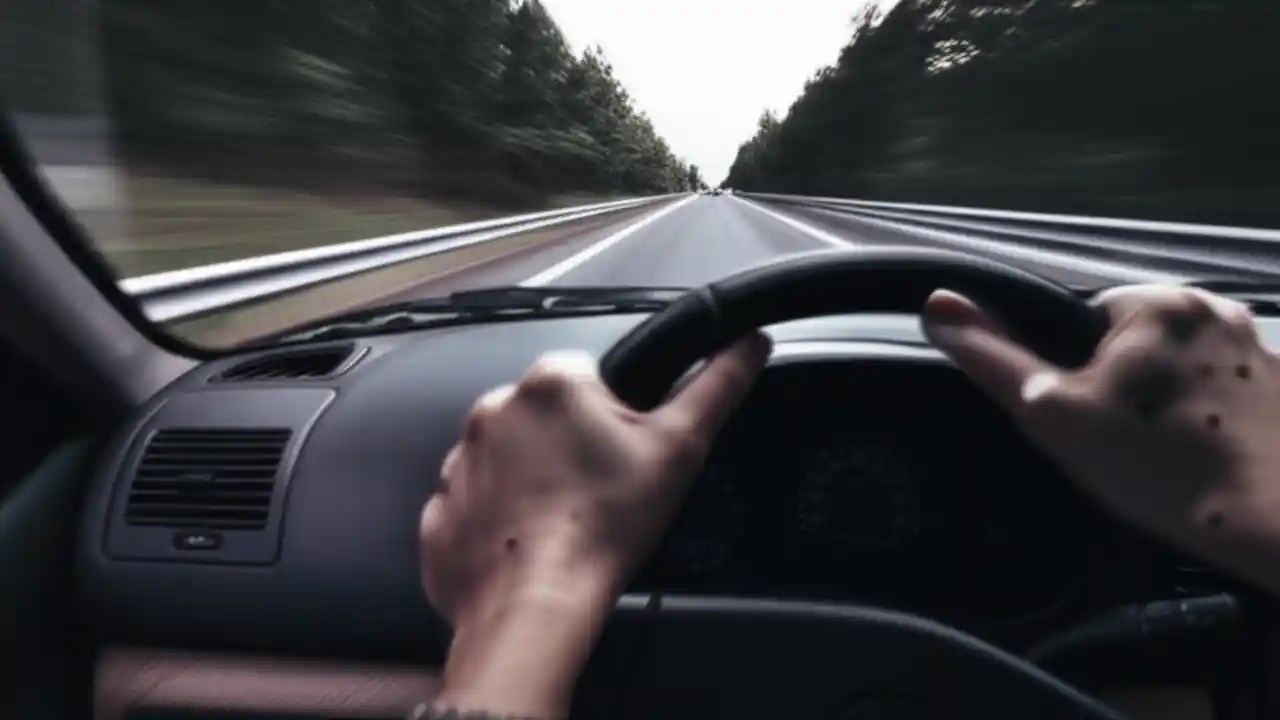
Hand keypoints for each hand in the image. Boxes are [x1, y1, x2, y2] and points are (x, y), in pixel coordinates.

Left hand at [419, 334, 769, 716]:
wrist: (536, 606)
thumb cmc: (605, 526)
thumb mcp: (680, 448)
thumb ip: (717, 386)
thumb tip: (749, 344)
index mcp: (552, 382)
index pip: (585, 374)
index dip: (611, 413)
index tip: (621, 452)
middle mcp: (492, 410)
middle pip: (542, 416)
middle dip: (567, 446)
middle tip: (598, 492)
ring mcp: (458, 462)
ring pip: (505, 460)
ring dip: (528, 481)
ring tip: (562, 523)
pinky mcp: (438, 512)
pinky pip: (472, 506)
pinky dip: (496, 522)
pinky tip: (527, 546)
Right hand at [923, 286, 1279, 592]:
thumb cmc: (1161, 468)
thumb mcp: (1053, 414)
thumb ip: (993, 359)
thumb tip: (937, 306)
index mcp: (1154, 300)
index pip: (1083, 320)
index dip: (1068, 370)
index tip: (1081, 415)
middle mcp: (1214, 307)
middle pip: (1133, 343)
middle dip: (1118, 385)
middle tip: (1119, 443)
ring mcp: (1258, 346)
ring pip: (1177, 370)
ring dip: (1162, 402)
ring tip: (1162, 457)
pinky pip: (1221, 392)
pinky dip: (1206, 419)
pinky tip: (1202, 460)